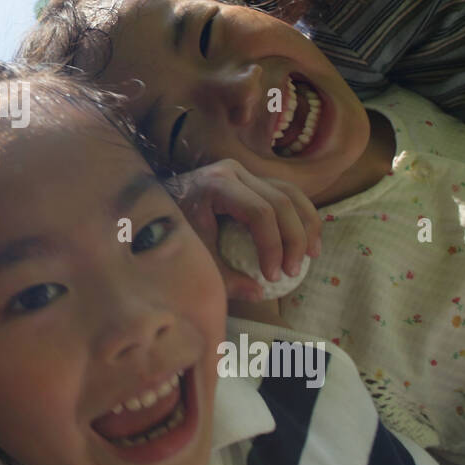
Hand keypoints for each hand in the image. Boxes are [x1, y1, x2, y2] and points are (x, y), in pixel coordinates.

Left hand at [172, 159, 321, 300]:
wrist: (153, 204)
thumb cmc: (171, 231)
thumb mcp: (193, 256)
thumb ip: (223, 276)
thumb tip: (258, 293)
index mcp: (215, 185)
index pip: (259, 212)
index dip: (272, 246)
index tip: (273, 276)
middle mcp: (232, 171)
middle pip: (279, 201)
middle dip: (293, 239)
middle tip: (293, 272)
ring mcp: (243, 172)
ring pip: (289, 193)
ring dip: (306, 225)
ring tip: (312, 256)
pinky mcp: (250, 179)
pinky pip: (284, 193)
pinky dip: (300, 215)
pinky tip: (307, 240)